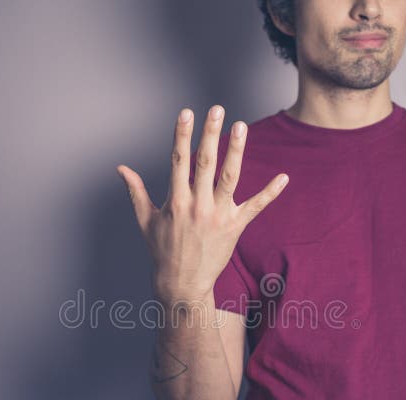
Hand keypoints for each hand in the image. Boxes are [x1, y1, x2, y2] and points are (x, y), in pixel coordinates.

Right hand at [116, 104, 288, 302]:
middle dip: (210, 134)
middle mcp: (197, 206)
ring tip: (241, 127)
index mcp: (175, 201)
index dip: (181, 135)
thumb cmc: (162, 251)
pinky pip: (256, 207)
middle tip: (217, 109)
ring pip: (230, 178)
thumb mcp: (145, 220)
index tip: (186, 112)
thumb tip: (121, 169)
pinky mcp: (235, 228)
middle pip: (205, 163)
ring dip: (236, 151)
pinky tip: (284, 177)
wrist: (181, 284)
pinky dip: (270, 192)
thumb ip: (136, 191)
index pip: (178, 160)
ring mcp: (218, 216)